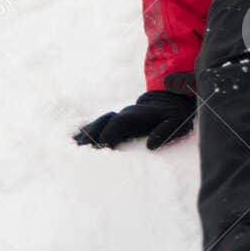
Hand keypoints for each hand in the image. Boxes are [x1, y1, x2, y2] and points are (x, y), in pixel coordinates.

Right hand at [72, 90, 195, 151]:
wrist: (171, 98)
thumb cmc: (175, 115)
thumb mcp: (176, 123)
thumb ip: (165, 132)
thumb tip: (151, 146)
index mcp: (138, 116)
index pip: (118, 123)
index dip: (109, 134)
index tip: (102, 148)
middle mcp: (125, 114)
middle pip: (103, 123)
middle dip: (91, 136)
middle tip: (80, 151)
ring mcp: (119, 116)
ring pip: (98, 124)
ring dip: (86, 135)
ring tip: (73, 148)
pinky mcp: (117, 121)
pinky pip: (99, 126)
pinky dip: (87, 132)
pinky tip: (75, 140)